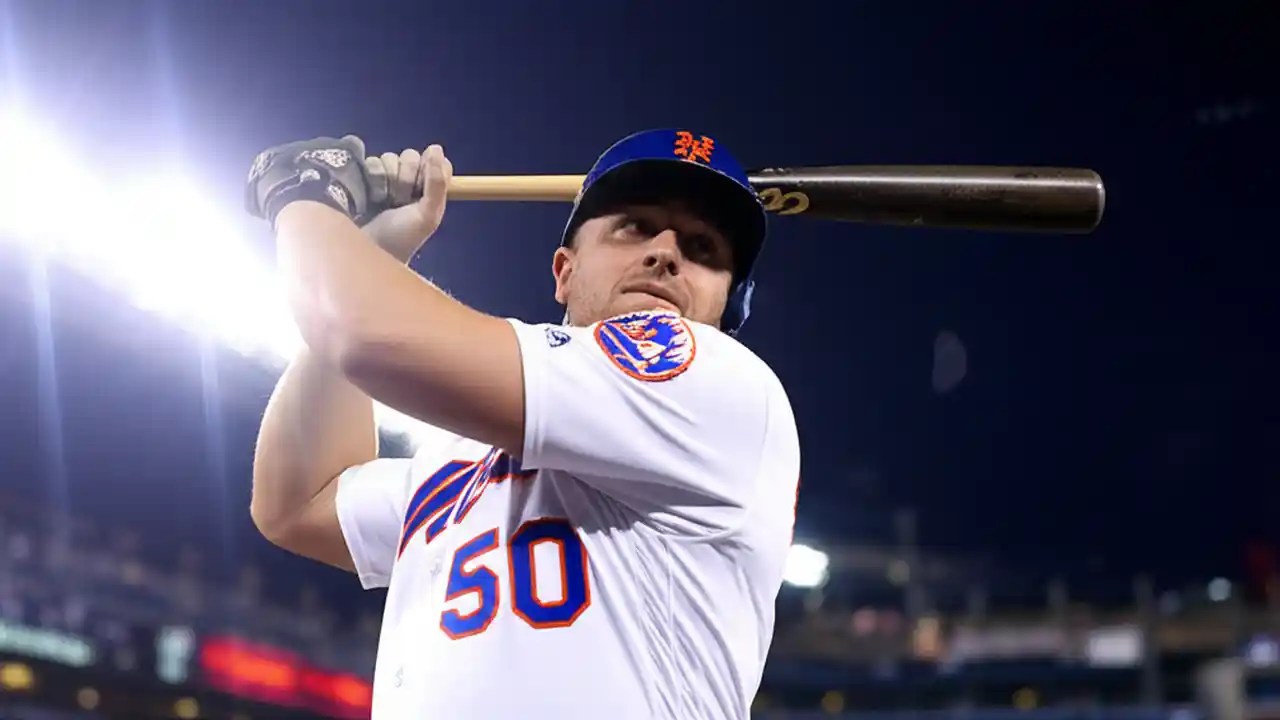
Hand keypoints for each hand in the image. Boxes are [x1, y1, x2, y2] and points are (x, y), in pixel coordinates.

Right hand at [362, 144, 452, 262]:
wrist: (367, 250)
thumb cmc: (402, 238)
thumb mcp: (427, 215)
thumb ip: (437, 183)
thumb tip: (436, 148)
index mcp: (430, 188)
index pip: (436, 159)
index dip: (428, 169)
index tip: (422, 189)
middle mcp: (410, 180)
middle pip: (411, 156)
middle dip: (406, 179)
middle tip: (400, 202)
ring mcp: (387, 178)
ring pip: (390, 158)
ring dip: (387, 180)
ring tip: (383, 202)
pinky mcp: (366, 177)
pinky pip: (371, 162)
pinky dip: (372, 179)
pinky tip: (370, 197)